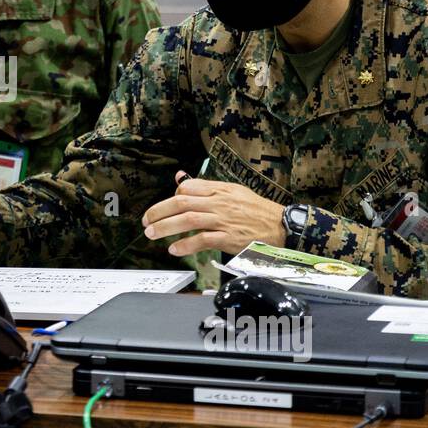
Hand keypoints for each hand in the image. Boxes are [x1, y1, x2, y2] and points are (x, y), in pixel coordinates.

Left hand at [141, 171, 285, 257]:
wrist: (282, 226)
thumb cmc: (256, 210)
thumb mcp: (233, 191)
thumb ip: (206, 187)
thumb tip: (180, 178)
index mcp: (220, 190)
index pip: (188, 188)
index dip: (172, 197)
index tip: (163, 208)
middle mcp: (219, 203)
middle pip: (182, 203)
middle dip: (159, 211)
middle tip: (145, 220)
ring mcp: (224, 220)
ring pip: (188, 220)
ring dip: (166, 227)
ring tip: (151, 234)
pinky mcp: (229, 238)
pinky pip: (204, 240)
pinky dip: (186, 245)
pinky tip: (174, 249)